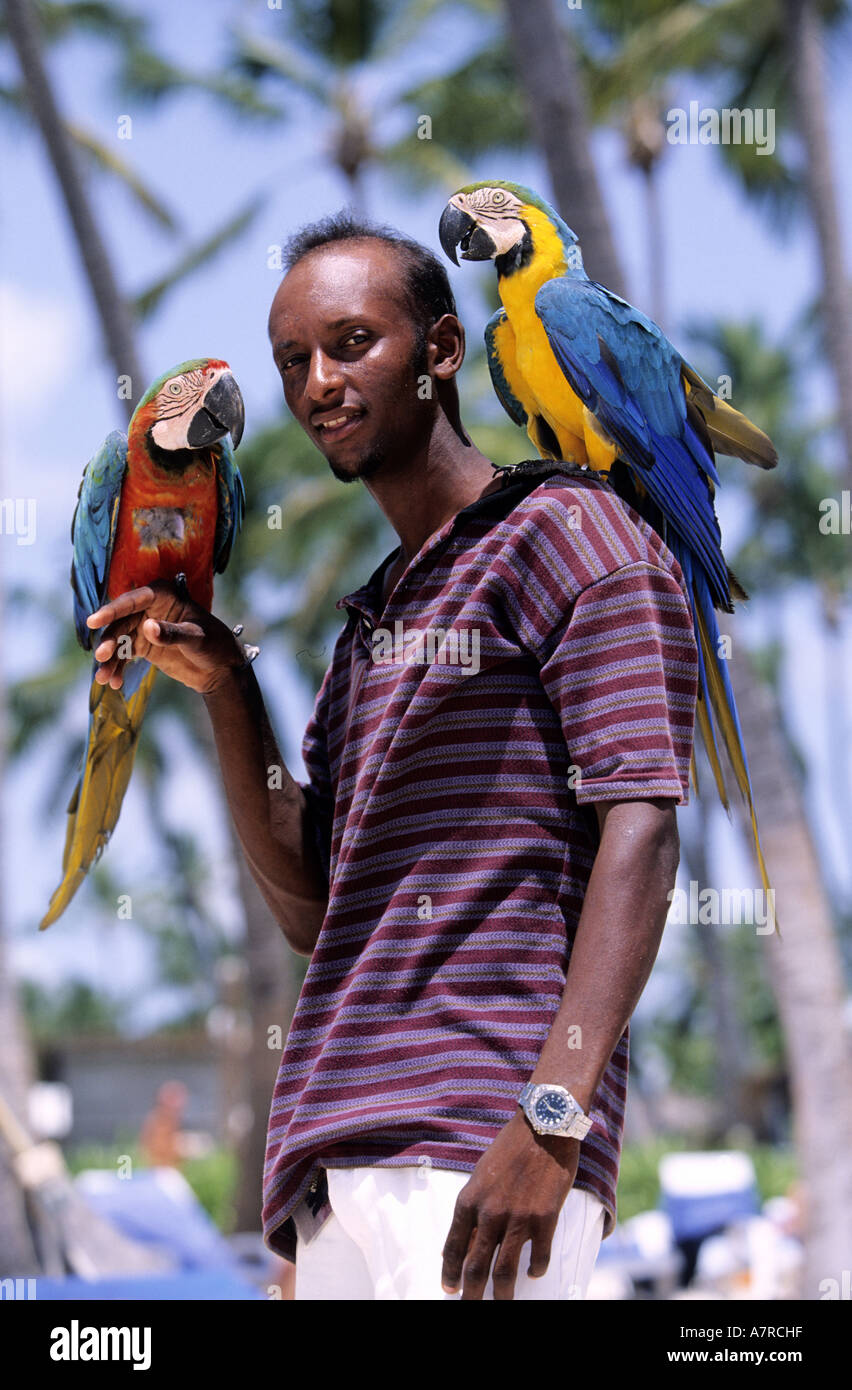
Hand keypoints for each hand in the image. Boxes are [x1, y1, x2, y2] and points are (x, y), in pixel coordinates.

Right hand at [87, 580, 247, 694]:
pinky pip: (124, 655)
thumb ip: (172, 634)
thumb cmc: (216, 644)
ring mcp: (145, 627)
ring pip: (119, 640)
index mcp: (164, 595)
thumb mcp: (197, 638)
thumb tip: (147, 628)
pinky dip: (117, 668)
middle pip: (121, 622)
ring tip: (103, 678)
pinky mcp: (144, 646)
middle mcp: (150, 608)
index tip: (94, 621)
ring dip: (109, 659)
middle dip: (109, 640)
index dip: (112, 610)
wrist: (221, 669)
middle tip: (101, 656)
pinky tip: (114, 683)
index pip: (133, 600)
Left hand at [440, 1110, 579, 1299]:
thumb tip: (468, 1240)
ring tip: (502, 1304)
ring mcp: (518, 1219)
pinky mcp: (545, 1219)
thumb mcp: (481, 1174)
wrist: (543, 1126)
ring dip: (502, 1295)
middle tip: (469, 1307)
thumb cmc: (510, 1148)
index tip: (449, 1290)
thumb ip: (474, 1208)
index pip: (453, 1248)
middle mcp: (490, 1214)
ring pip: (505, 1272)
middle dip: (471, 1294)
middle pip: (476, 1268)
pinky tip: (534, 1272)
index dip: (449, 1274)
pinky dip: (535, 1269)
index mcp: (469, 1201)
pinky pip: (538, 1258)